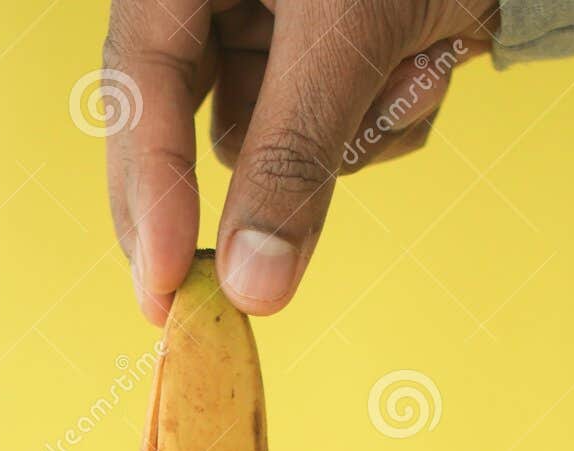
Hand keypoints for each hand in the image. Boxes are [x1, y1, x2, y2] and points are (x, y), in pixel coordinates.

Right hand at [104, 0, 495, 322]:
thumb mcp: (349, 29)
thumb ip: (293, 155)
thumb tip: (251, 289)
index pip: (139, 88)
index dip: (146, 195)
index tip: (160, 289)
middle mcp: (215, 0)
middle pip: (189, 131)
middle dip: (253, 178)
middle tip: (204, 298)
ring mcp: (271, 31)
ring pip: (277, 144)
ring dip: (354, 131)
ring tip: (418, 65)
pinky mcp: (329, 59)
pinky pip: (337, 131)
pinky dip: (390, 115)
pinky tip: (434, 58)